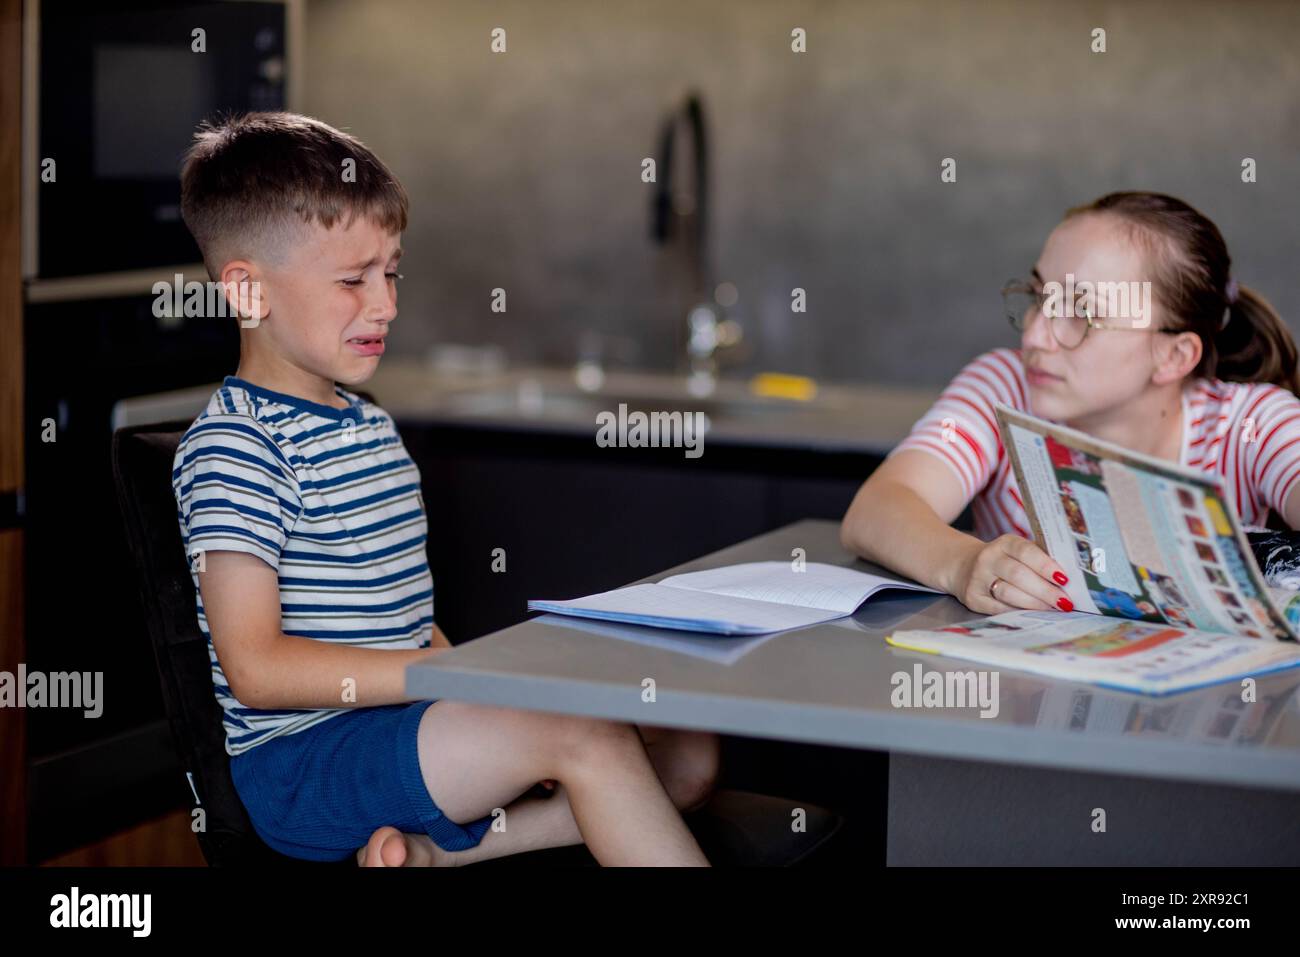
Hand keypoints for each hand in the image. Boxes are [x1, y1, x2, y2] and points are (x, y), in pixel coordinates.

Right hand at [950, 534, 1072, 613]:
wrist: (964, 566)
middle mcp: (988, 558)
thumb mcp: (1017, 552)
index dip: (1046, 565)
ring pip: (1009, 593)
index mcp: (1004, 543)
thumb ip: (1039, 560)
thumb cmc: (1004, 561)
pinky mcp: (973, 597)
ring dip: (1034, 604)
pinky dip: (1018, 612)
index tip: (1064, 579)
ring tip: (1053, 609)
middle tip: (1065, 602)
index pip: (1026, 551)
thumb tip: (1069, 581)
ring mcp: (978, 578)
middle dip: (1045, 590)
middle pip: (1018, 575)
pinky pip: (998, 608)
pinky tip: (1033, 615)